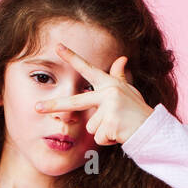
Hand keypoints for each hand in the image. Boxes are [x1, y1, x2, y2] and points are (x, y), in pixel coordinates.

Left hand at [34, 41, 153, 145]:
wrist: (151, 129)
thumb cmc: (137, 111)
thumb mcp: (129, 92)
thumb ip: (119, 77)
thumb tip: (121, 59)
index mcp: (109, 84)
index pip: (87, 69)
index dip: (72, 57)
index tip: (57, 47)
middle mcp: (108, 92)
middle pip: (75, 101)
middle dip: (55, 105)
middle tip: (36, 108)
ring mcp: (109, 107)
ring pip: (90, 127)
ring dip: (102, 131)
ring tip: (117, 127)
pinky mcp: (111, 123)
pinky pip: (98, 137)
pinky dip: (107, 140)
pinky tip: (119, 134)